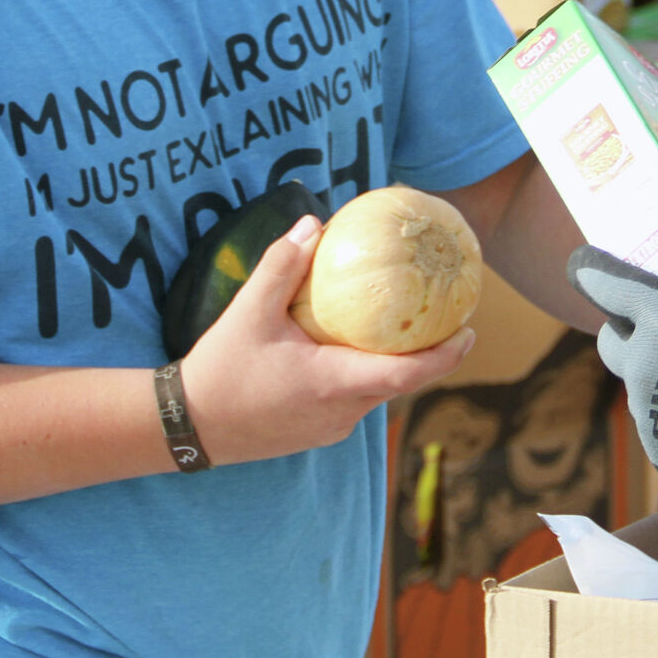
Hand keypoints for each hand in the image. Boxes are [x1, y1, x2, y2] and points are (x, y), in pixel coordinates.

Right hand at [179, 215, 473, 465]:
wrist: (186, 428)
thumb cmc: (219, 371)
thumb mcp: (248, 311)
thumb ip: (282, 266)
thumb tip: (313, 223)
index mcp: (334, 383)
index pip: (409, 375)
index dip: (446, 355)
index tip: (471, 330)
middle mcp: (341, 412)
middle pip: (400, 382)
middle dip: (428, 352)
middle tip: (444, 314)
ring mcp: (331, 428)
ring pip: (377, 392)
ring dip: (393, 363)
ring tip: (402, 324)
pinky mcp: (318, 434)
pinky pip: (356, 401)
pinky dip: (366, 374)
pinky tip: (356, 347)